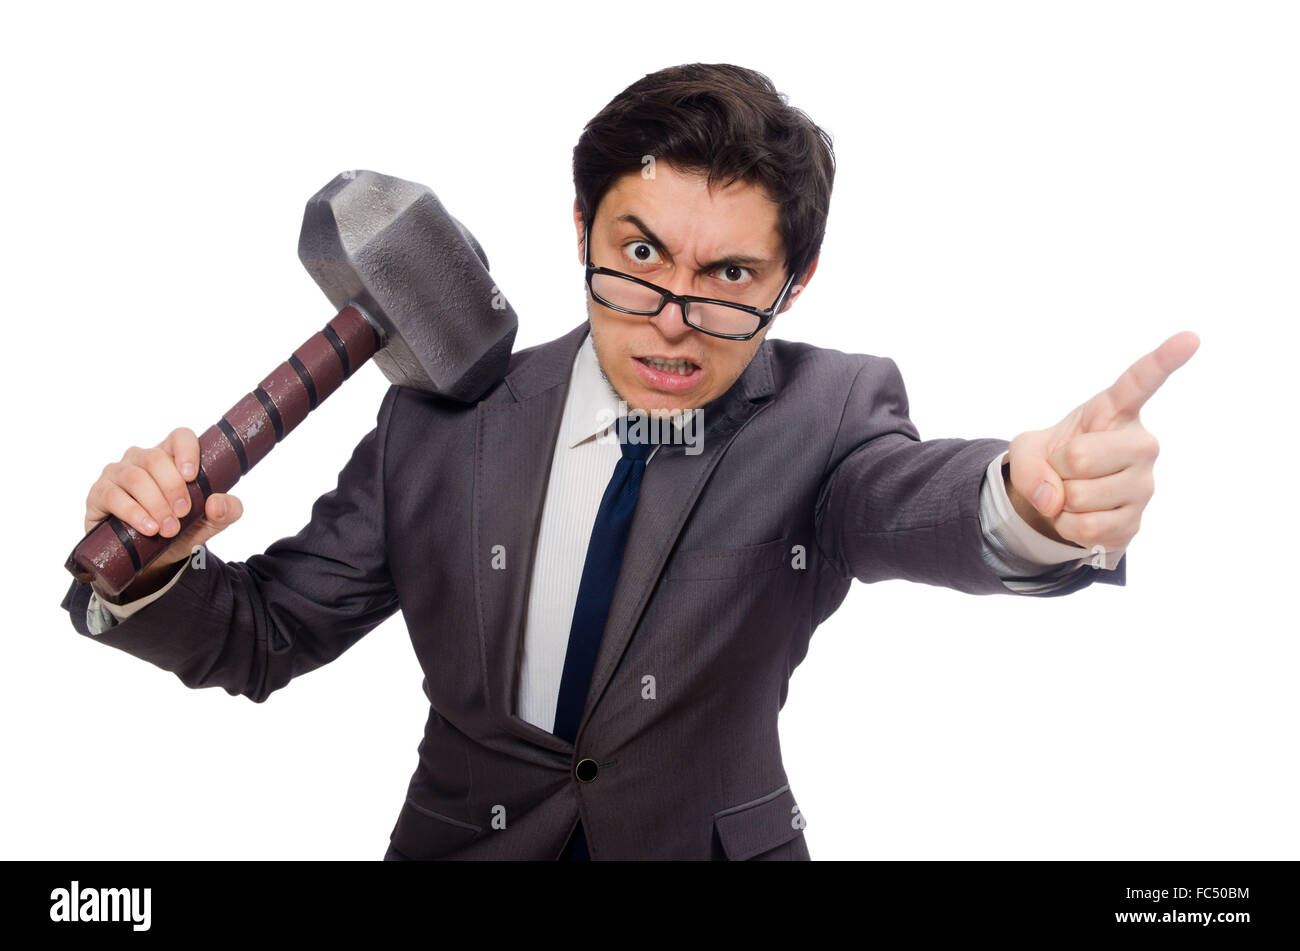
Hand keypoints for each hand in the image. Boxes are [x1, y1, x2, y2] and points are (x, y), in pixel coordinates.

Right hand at [85, 427, 242, 597]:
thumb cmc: (182, 531)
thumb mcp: (210, 524)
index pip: (180, 436)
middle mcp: (141, 459)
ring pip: (135, 477)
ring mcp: (117, 474)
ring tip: (168, 528)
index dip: (187, 450)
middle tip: (183, 514)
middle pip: (155, 459)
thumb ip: (226, 512)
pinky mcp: (99, 494)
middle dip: (172, 488)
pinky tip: (148, 528)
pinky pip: (113, 496)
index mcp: (171, 457)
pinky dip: (133, 513)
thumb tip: (218, 502)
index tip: (192, 476)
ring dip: (155, 504)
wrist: (152, 561)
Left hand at [1005, 331, 1199, 558]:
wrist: (1061, 500)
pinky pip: (1086, 528)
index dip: (1163, 360)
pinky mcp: (1137, 520)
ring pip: (1080, 497)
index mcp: (1115, 411)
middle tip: (1066, 468)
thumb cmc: (1053, 459)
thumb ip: (1026, 464)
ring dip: (1060, 501)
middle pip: (1081, 457)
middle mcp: (1141, 443)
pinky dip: (1066, 525)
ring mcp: (1144, 483)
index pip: (1141, 381)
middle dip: (1055, 467)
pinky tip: (1078, 515)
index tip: (1189, 338)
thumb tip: (1053, 499)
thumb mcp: (1027, 450)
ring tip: (1073, 491)